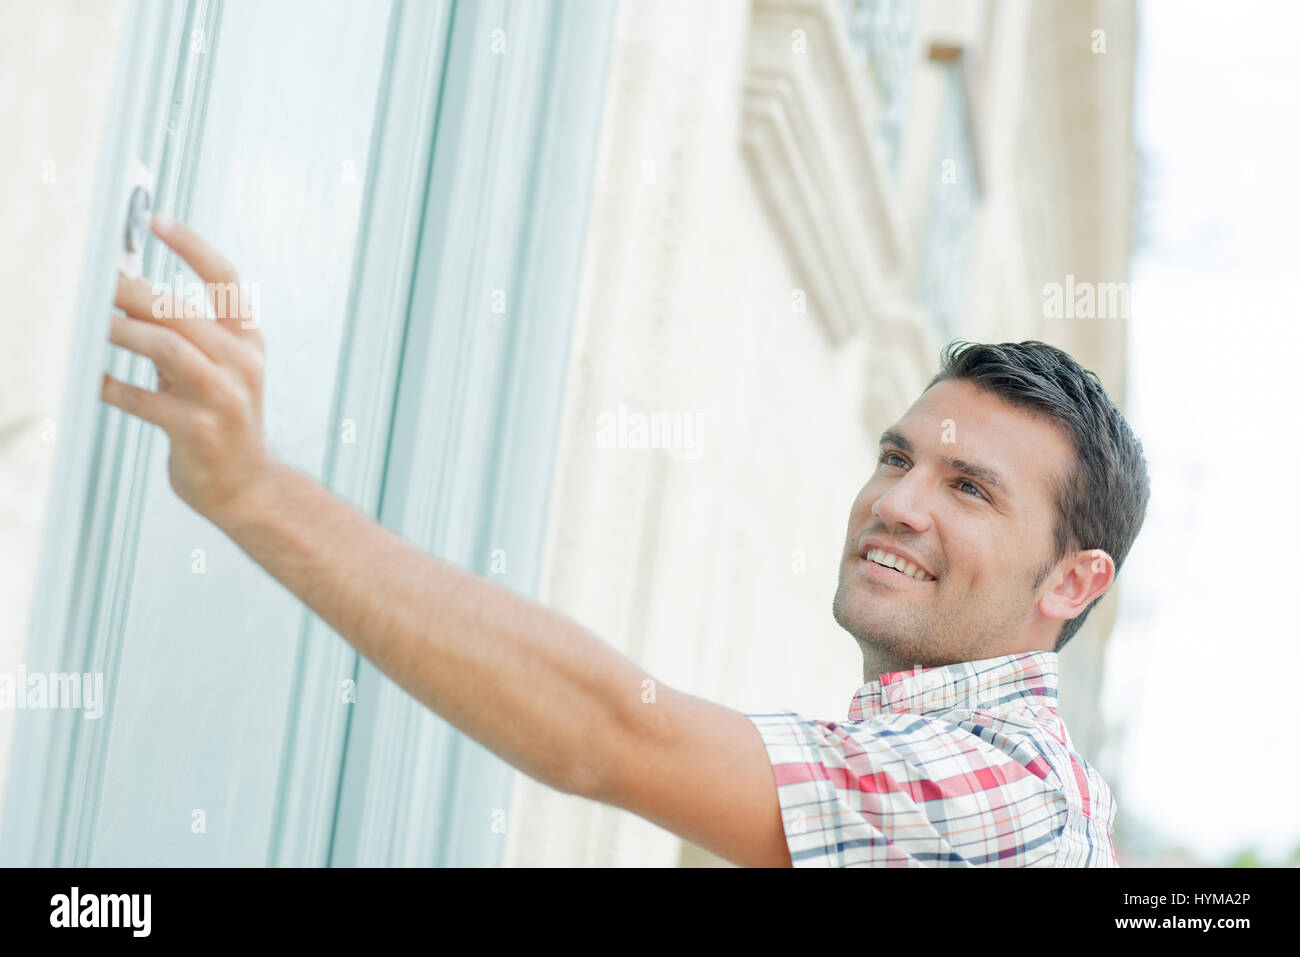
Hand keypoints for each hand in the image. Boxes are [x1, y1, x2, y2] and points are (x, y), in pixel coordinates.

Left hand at [101, 215, 277, 526]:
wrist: (248, 487)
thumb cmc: (223, 420)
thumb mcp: (219, 371)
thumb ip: (186, 337)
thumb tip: (125, 296)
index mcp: (249, 342)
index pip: (225, 280)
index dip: (191, 246)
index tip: (154, 222)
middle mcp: (242, 364)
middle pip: (179, 311)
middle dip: (129, 292)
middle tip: (95, 283)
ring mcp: (224, 398)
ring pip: (165, 348)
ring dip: (120, 332)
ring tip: (92, 325)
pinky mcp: (200, 431)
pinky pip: (144, 399)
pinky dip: (113, 387)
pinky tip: (94, 379)